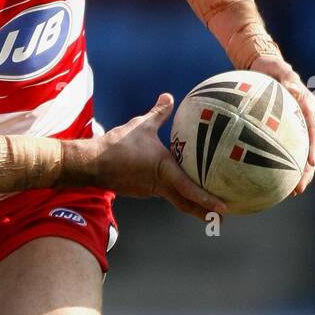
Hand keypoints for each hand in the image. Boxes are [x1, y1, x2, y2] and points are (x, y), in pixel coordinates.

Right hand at [73, 93, 227, 220]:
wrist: (92, 163)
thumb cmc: (118, 145)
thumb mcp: (141, 125)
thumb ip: (158, 113)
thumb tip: (169, 96)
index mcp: (164, 171)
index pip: (190, 190)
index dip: (207, 200)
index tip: (223, 207)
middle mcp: (158, 186)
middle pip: (185, 204)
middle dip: (203, 212)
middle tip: (221, 218)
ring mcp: (148, 191)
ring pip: (173, 197)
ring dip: (188, 202)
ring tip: (204, 204)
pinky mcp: (139, 191)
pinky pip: (160, 191)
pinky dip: (172, 192)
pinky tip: (173, 185)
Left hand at [248, 53, 314, 194]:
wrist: (261, 67)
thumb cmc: (270, 67)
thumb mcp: (278, 69)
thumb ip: (286, 78)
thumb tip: (292, 85)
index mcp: (305, 107)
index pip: (313, 130)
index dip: (313, 148)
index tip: (311, 163)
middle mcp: (300, 121)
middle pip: (306, 150)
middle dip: (305, 172)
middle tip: (298, 190)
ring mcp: (290, 128)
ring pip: (294, 155)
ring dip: (293, 175)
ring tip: (289, 193)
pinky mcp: (278, 133)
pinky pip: (277, 151)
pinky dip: (273, 166)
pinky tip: (263, 181)